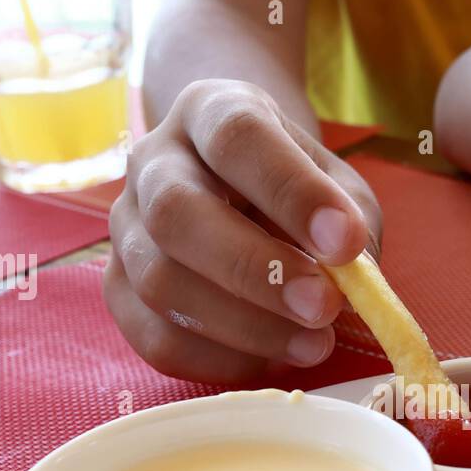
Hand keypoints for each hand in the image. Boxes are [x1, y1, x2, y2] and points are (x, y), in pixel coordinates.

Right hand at [105, 79, 381, 381]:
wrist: (240, 191)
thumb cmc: (298, 194)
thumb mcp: (337, 190)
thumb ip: (350, 225)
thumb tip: (352, 281)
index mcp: (209, 111)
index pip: (236, 137)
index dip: (291, 191)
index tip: (346, 242)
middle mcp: (153, 161)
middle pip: (176, 212)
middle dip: (256, 270)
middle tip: (325, 307)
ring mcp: (125, 226)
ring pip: (160, 281)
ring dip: (244, 325)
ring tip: (313, 344)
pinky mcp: (118, 288)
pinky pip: (154, 337)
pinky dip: (218, 359)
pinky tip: (269, 360)